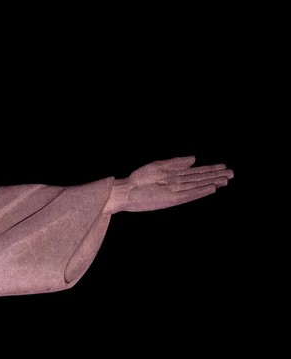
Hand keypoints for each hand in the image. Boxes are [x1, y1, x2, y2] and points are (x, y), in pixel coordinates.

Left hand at [106, 157, 231, 213]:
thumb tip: (194, 158)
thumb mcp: (159, 166)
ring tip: (226, 180)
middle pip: (201, 179)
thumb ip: (177, 162)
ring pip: (197, 186)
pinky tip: (210, 189)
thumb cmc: (139, 178)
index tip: (224, 166)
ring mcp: (175, 192)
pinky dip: (199, 192)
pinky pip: (188, 195)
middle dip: (216, 176)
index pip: (197, 172)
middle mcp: (178, 184)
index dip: (211, 169)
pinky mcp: (170, 199)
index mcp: (176, 175)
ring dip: (212, 183)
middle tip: (232, 174)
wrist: (125, 190)